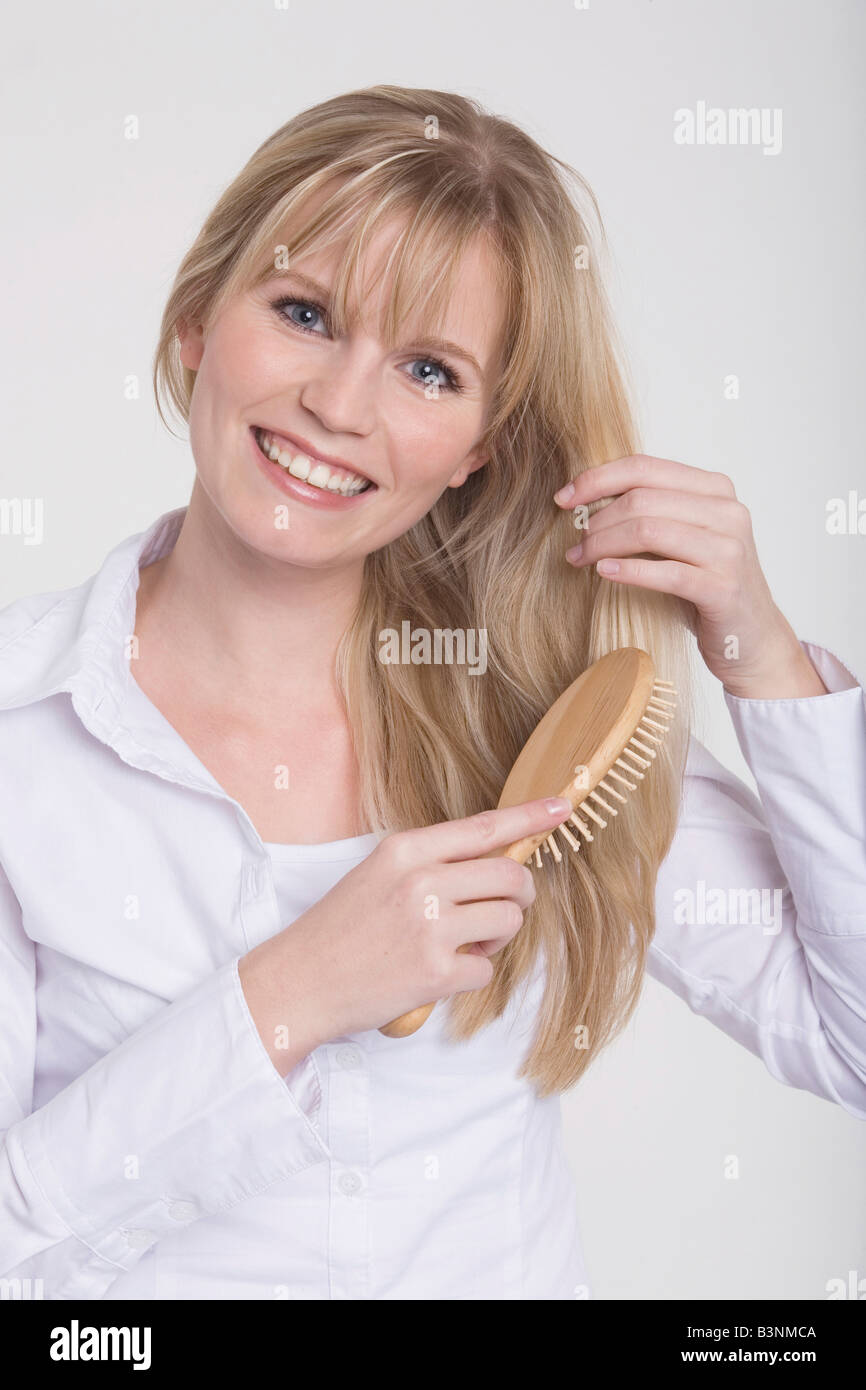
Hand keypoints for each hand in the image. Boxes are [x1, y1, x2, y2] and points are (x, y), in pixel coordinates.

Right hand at [238, 796, 571, 1071]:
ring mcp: (431, 927)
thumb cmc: (341, 928)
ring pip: (508, 921)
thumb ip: (432, 862)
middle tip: (502, 908)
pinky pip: (487, 969)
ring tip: (458, 944)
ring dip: (496, 937)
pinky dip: (471, 974)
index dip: (530, 817)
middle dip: (519, 895)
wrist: (299, 980)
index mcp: (406, 850)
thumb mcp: (379, 873)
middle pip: (511, 877)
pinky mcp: (436, 972)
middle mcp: (421, 882)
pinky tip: (438, 973)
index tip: (562, 807)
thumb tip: (495, 858)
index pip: (485, 828)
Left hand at [554, 454, 826, 697]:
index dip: (597, 479)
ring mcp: (730, 549)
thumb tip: (585, 498)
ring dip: (603, 544)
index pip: (644, 467)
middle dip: (597, 521)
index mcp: (715, 489)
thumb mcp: (680, 539)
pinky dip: (628, 570)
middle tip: (574, 544)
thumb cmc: (705, 586)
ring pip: (649, 530)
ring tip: (580, 560)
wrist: (751, 638)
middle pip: (642, 498)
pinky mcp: (724, 588)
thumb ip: (650, 512)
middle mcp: (727, 511)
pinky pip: (666, 572)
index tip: (563, 499)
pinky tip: (603, 572)